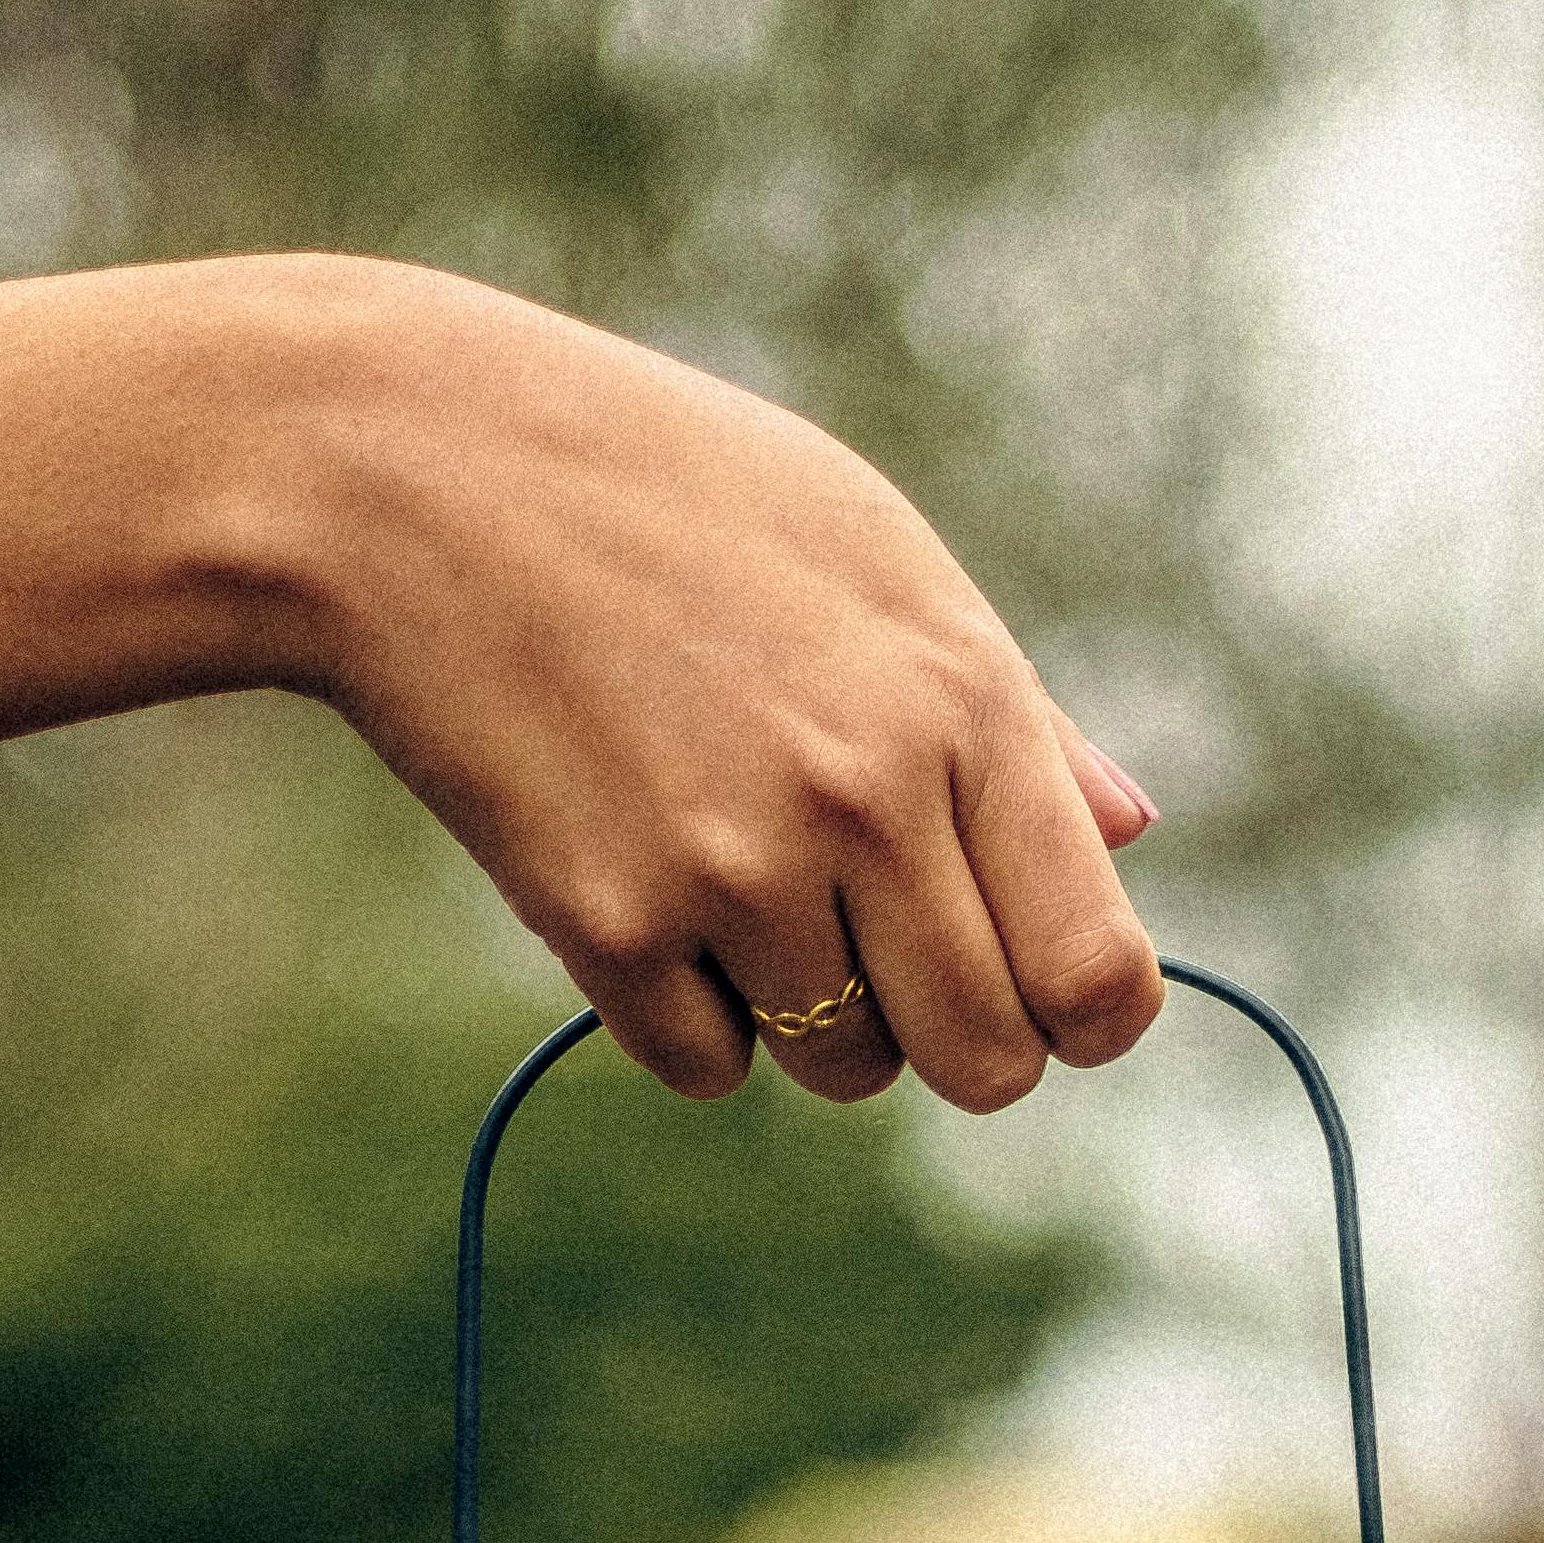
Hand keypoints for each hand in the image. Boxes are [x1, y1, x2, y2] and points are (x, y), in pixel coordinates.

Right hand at [280, 267, 1162, 1111]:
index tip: (1050, 1001)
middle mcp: (864, 795)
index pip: (1095, 970)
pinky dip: (686, 1013)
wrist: (412, 472)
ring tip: (739, 865)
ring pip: (848, 1070)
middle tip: (894, 966)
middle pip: (986, 1062)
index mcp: (958, 695)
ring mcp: (733, 870)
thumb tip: (1132, 835)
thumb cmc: (668, 499)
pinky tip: (640, 874)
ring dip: (813, 1013)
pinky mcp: (610, 927)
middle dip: (958, 1043)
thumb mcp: (871, 556)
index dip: (1086, 1017)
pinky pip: (709, 1067)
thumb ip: (1012, 715)